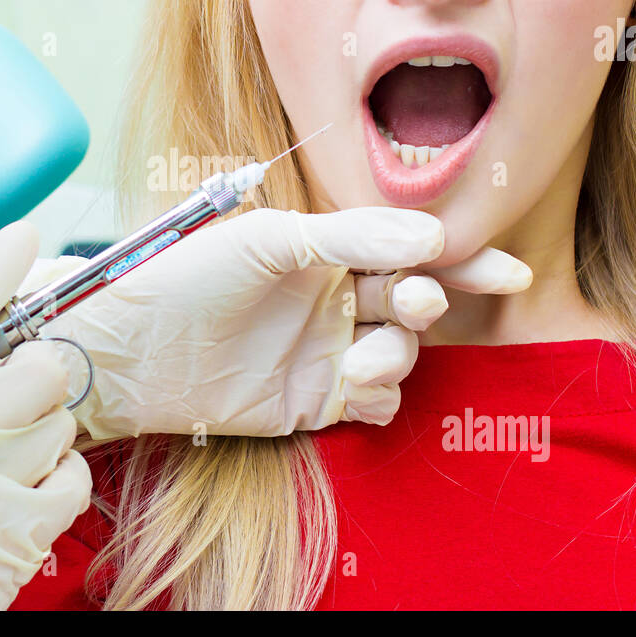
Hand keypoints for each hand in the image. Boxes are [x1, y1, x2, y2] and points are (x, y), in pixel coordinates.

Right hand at [0, 220, 91, 609]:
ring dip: (44, 429)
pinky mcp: (20, 535)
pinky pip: (76, 481)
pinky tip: (31, 491)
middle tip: (9, 395)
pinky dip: (64, 478)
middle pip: (43, 366)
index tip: (27, 234)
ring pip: (63, 424)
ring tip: (7, 454)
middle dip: (35, 371)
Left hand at [29, 206, 530, 438]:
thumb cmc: (187, 277)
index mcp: (327, 249)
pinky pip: (375, 403)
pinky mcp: (313, 402)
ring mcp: (326, 351)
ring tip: (360, 359)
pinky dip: (377, 396)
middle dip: (425, 301)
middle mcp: (334, 298)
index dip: (462, 261)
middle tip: (409, 301)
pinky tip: (349, 386)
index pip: (410, 250)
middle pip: (415, 302)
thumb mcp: (268, 240)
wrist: (128, 349)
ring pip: (402, 355)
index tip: (507, 271)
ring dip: (399, 355)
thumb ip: (350, 237)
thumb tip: (431, 233)